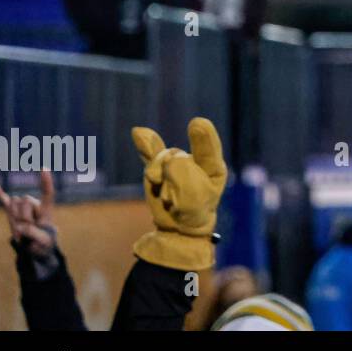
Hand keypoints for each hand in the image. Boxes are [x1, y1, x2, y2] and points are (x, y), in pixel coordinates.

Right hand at [0, 171, 56, 257]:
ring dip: (14, 218)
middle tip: (28, 231)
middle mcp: (34, 204)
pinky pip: (3, 200)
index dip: (46, 182)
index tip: (44, 168)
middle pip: (25, 201)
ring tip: (21, 229)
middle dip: (24, 217)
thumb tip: (21, 227)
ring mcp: (22, 207)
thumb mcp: (43, 241)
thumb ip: (34, 234)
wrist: (34, 247)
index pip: (47, 193)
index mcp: (46, 209)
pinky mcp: (12, 211)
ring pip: (13, 203)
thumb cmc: (42, 242)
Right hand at [131, 117, 227, 271]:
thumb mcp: (194, 198)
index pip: (208, 149)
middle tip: (175, 200)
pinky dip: (145, 143)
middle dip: (171, 180)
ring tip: (167, 197)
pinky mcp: (158, 167)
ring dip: (159, 178)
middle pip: (177, 158)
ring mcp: (176, 162)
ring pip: (161, 160)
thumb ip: (183, 175)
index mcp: (213, 166)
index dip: (202, 137)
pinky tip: (138, 132)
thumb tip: (169, 159)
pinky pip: (150, 151)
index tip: (197, 123)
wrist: (179, 227)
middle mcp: (195, 159)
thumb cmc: (193, 213)